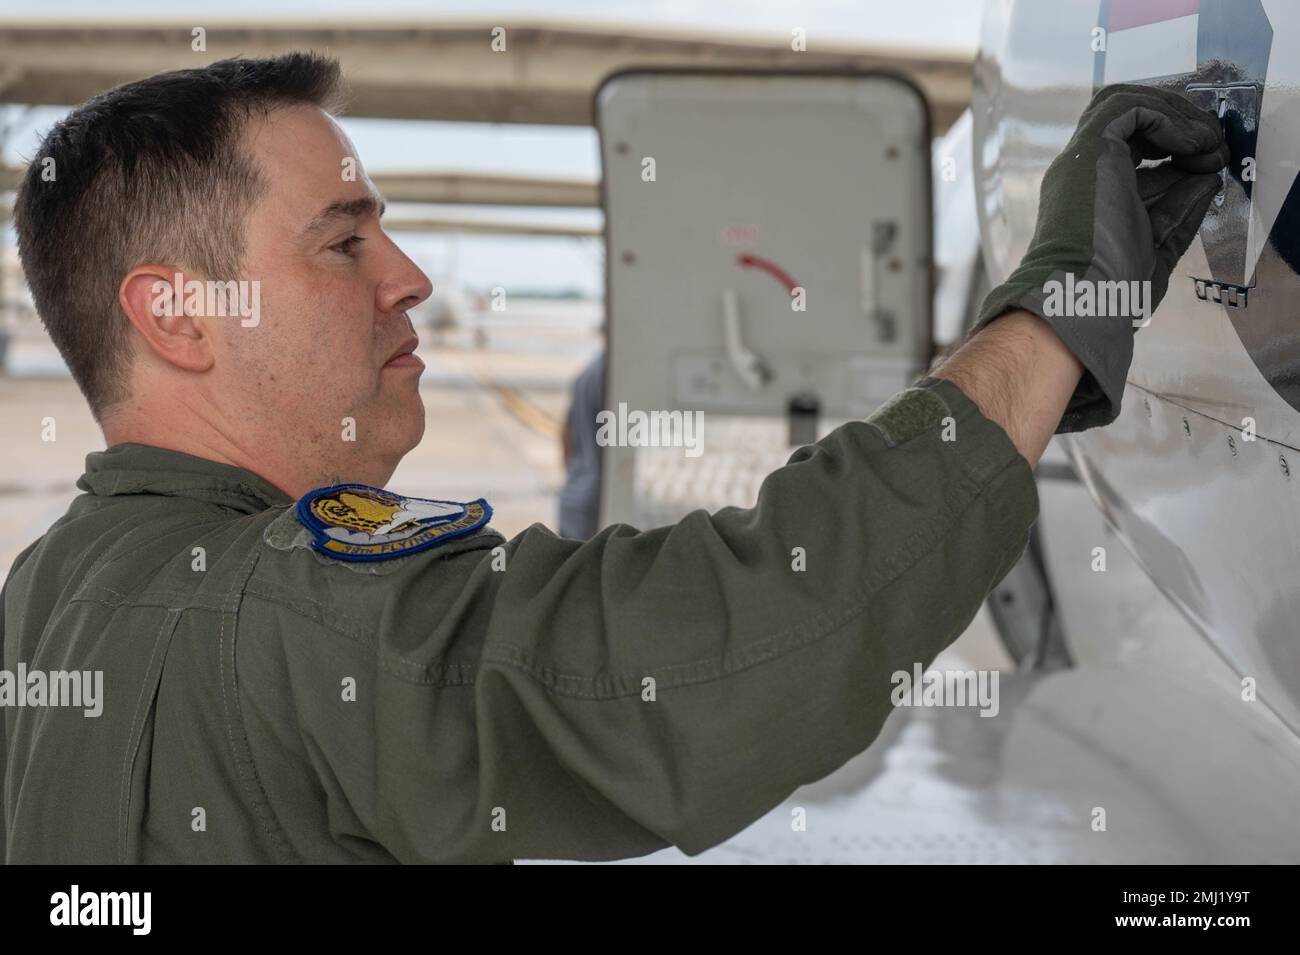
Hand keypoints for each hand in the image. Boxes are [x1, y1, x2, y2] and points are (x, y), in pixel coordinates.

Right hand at [973, 83, 1228, 432]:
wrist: (1086, 298)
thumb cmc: (1111, 290)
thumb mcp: (1158, 243)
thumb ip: (1180, 209)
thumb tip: (1208, 177)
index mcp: (1092, 193)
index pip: (1134, 148)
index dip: (1176, 145)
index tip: (1210, 161)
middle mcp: (1083, 171)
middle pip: (1131, 118)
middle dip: (1179, 121)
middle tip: (1214, 144)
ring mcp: (1083, 159)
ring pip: (1129, 103)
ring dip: (1177, 115)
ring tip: (1208, 142)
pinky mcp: (1091, 151)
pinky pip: (1131, 108)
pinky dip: (1170, 118)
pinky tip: (1193, 143)